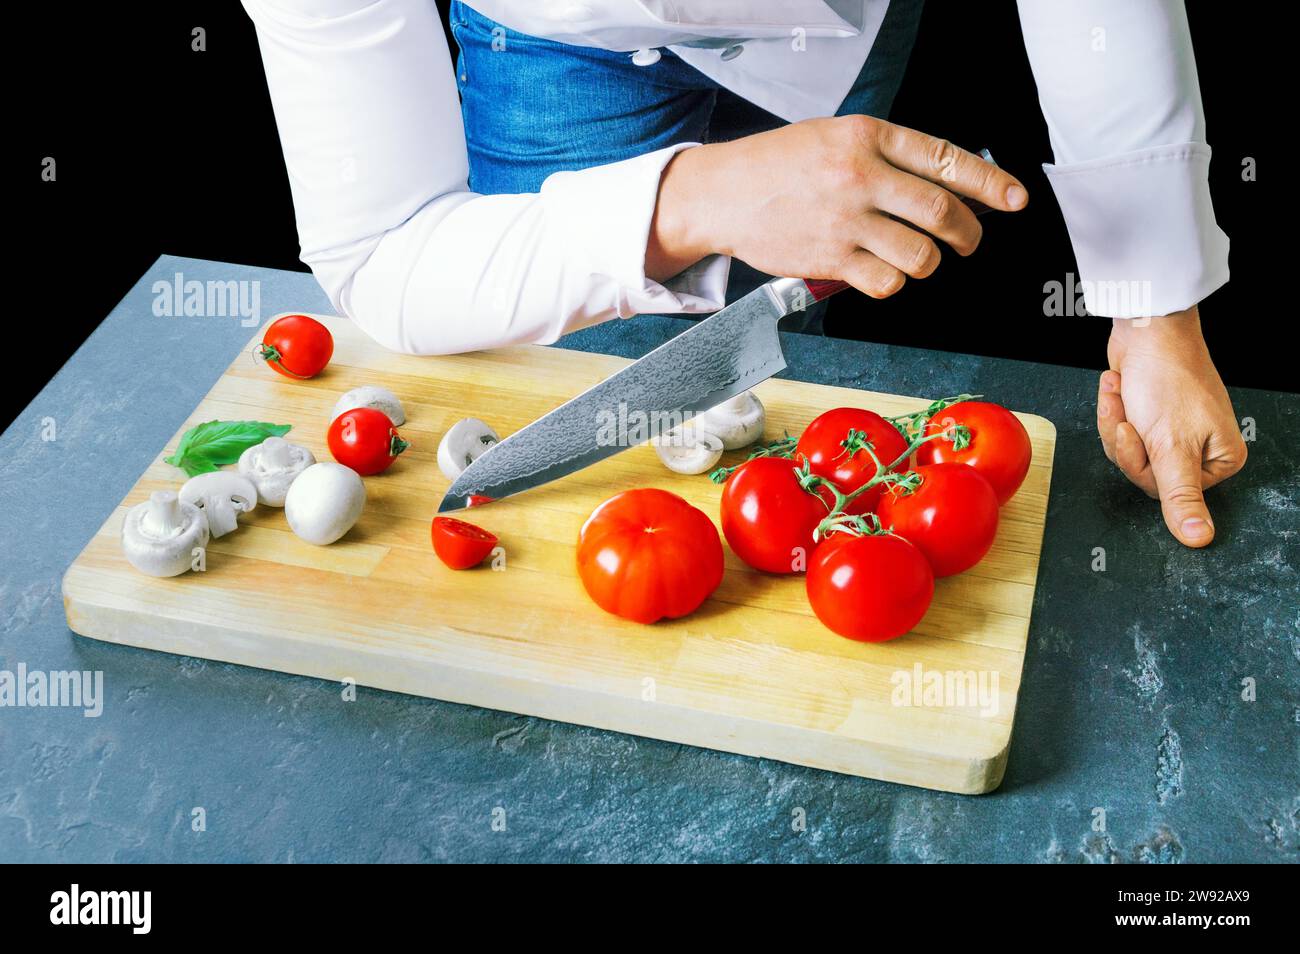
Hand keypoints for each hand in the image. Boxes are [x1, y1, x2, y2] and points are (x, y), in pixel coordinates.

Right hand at [647, 115, 1027, 293]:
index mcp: (866, 136)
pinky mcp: (830, 259)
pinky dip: (894, 283)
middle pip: (942, 211)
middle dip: (967, 233)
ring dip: (929, 263)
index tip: (1014, 199)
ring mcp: (845, 220)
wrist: (723, 194)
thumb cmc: (779, 166)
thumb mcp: (834, 137)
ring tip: (916, 258)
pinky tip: (881, 273)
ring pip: (920, 254)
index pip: (944, 158)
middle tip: (967, 241)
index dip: (989, 183)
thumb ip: (886, 156)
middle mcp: (860, 176)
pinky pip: (886, 283)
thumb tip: (946, 185)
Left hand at [1098, 306, 1246, 546]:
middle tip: (1129, 415)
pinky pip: (1119, 433)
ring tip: (1123, 394)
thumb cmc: (1166, 378)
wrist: (1146, 330)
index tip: (1141, 435)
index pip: (1165, 492)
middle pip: (1143, 473)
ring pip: (1127, 454)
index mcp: (1219, 461)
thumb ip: (1181, 496)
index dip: (1142, 465)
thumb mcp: (1171, 445)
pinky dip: (1112, 410)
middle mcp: (1200, 450)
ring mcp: (1173, 433)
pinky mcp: (1150, 418)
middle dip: (1124, 441)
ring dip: (1115, 422)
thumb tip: (1199, 539)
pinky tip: (1117, 388)